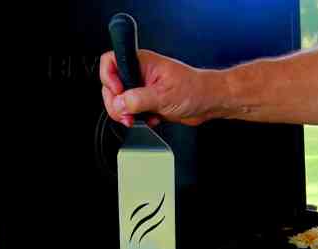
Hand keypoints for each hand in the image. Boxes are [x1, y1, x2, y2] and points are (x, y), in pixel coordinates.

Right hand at [100, 50, 221, 127]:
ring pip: (120, 101)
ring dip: (127, 113)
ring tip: (142, 117)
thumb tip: (119, 103)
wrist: (208, 102)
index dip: (109, 79)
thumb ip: (138, 99)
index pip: (111, 61)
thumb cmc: (195, 89)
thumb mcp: (164, 95)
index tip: (119, 93)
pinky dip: (138, 118)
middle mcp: (140, 72)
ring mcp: (142, 87)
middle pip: (111, 86)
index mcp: (142, 61)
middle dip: (117, 104)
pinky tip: (152, 118)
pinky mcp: (147, 101)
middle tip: (129, 114)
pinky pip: (132, 110)